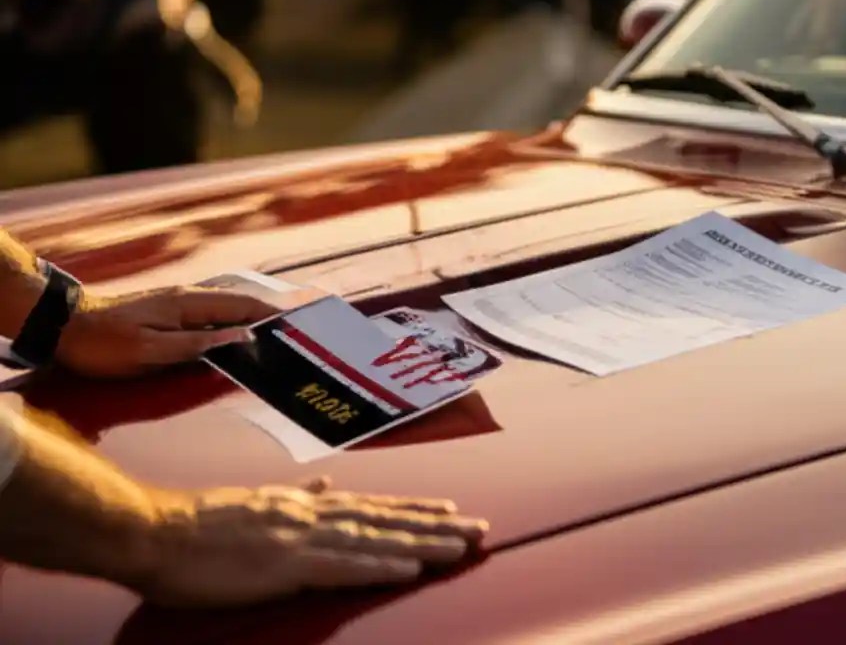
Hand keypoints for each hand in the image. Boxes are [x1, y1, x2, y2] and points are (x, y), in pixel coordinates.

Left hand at [57, 286, 278, 376]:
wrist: (63, 327)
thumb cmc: (104, 343)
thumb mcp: (150, 350)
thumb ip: (198, 344)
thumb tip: (243, 337)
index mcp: (189, 304)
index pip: (244, 306)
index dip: (273, 316)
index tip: (302, 325)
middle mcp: (189, 299)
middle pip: (240, 306)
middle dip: (269, 318)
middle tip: (297, 336)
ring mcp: (179, 306)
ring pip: (227, 312)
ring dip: (252, 323)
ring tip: (276, 339)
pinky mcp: (170, 316)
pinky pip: (212, 319)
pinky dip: (232, 327)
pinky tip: (237, 340)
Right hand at [135, 478, 487, 606]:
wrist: (154, 531)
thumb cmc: (199, 523)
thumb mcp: (258, 502)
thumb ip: (298, 497)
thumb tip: (328, 486)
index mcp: (305, 506)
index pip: (373, 507)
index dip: (415, 511)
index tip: (451, 512)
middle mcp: (312, 515)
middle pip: (387, 521)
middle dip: (436, 527)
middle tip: (479, 530)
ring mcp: (301, 537)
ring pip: (376, 541)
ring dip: (422, 545)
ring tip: (461, 548)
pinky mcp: (285, 563)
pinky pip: (341, 567)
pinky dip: (378, 567)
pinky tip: (409, 570)